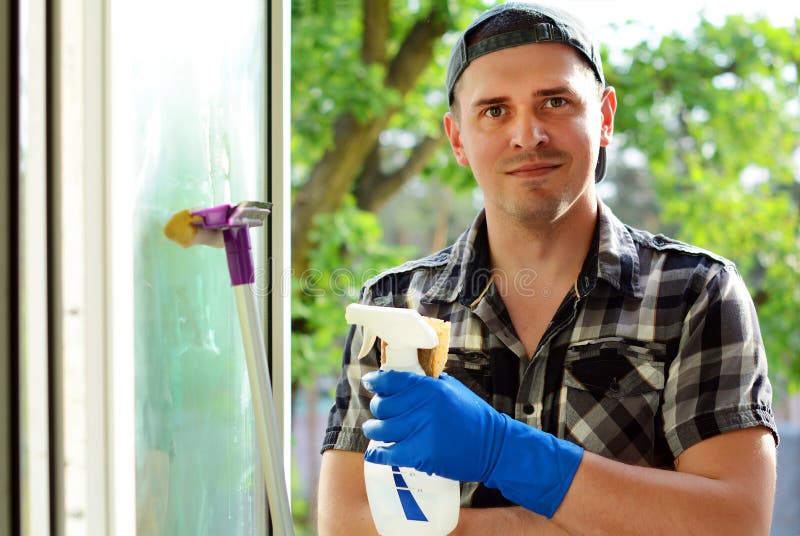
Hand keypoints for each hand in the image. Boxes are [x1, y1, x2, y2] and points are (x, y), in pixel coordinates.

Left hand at [361, 370, 583, 517]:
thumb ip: (430, 382)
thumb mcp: (454, 389)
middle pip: (383, 405)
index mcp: (430, 388)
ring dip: (373, 429)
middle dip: (378, 407)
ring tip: (375, 430)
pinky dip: (378, 454)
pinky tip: (376, 452)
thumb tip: (405, 377)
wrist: (494, 447)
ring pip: (381, 429)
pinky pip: (388, 453)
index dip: (376, 381)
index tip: (370, 382)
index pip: (392, 380)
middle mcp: (422, 407)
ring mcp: (420, 432)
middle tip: (380, 411)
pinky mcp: (421, 455)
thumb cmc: (474, 416)